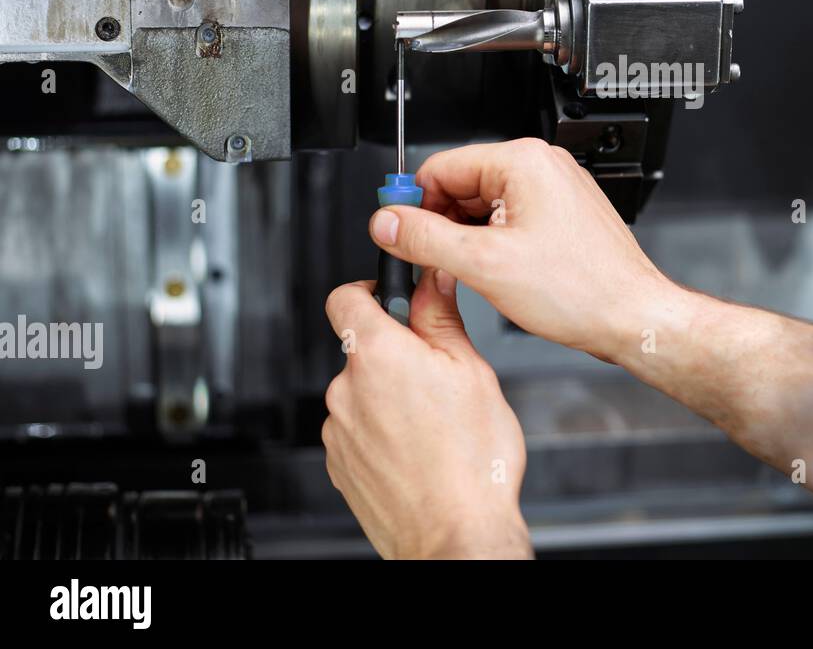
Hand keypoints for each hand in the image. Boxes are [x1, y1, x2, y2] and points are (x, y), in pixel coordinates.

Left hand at [322, 270, 531, 558]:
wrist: (457, 533)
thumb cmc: (470, 460)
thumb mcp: (471, 369)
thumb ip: (442, 317)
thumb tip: (433, 280)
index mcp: (378, 355)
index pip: (344, 297)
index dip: (368, 290)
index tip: (388, 298)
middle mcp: (347, 390)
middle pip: (363, 350)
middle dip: (396, 355)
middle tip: (438, 376)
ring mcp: (339, 431)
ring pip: (362, 393)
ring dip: (389, 397)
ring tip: (434, 422)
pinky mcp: (340, 465)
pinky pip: (358, 431)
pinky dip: (383, 432)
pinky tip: (419, 448)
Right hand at [368, 138, 676, 359]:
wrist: (631, 316)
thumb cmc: (583, 289)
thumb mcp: (483, 264)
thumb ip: (425, 239)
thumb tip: (387, 223)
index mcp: (523, 161)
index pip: (439, 168)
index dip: (413, 205)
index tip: (397, 235)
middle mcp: (542, 166)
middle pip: (460, 186)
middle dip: (442, 225)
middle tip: (432, 264)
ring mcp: (554, 190)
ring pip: (483, 207)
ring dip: (467, 239)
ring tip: (475, 274)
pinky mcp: (560, 215)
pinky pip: (509, 220)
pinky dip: (492, 245)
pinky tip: (497, 274)